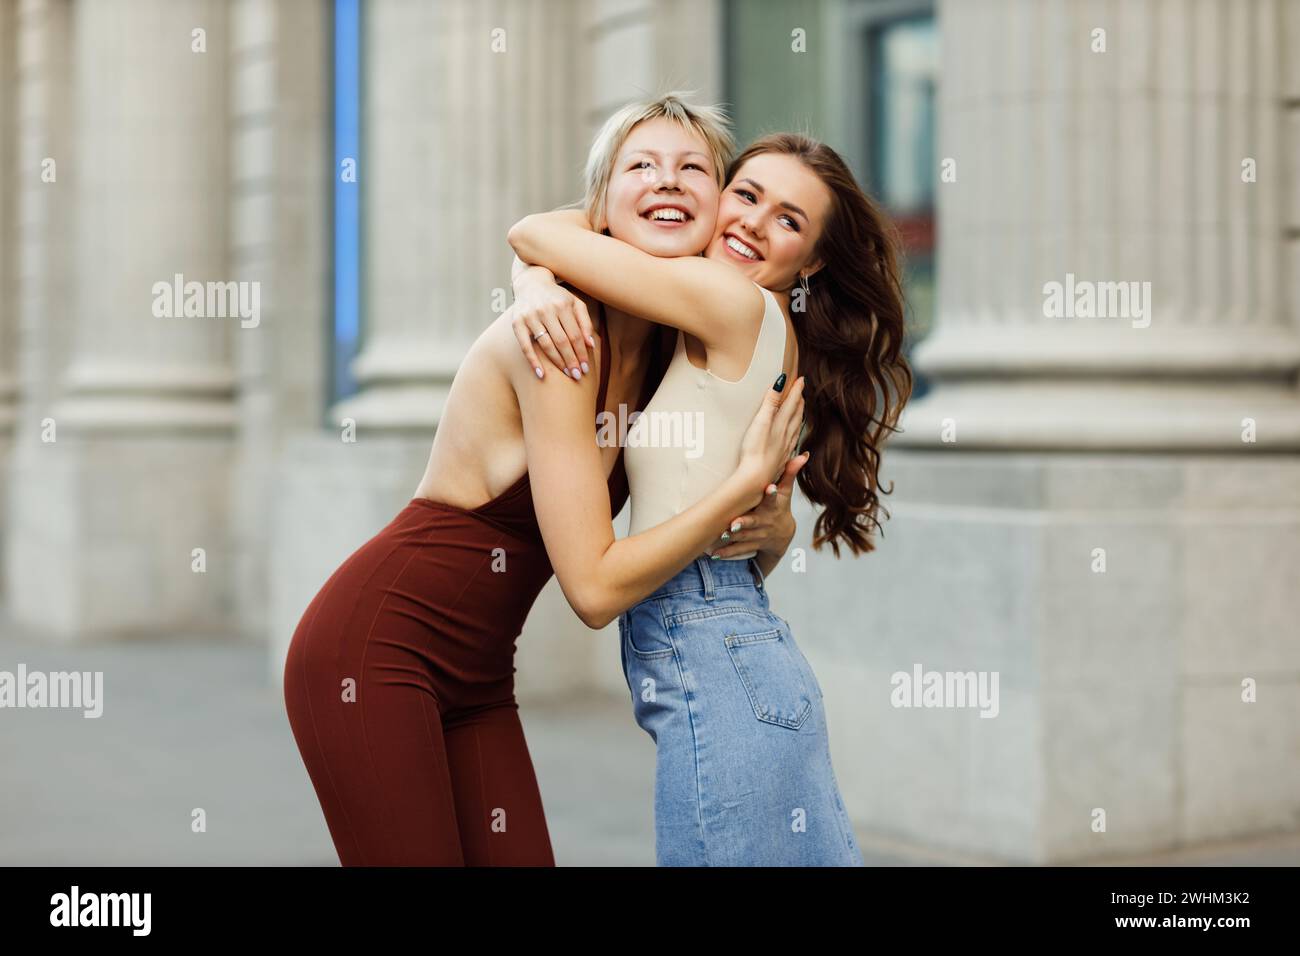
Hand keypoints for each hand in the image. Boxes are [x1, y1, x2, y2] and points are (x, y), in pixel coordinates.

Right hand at [510, 275, 594, 381]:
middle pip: (562, 341)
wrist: (531, 283)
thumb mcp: (575, 303)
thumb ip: (585, 322)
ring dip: (557, 362)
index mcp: (562, 305)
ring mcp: (530, 317)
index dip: (581, 353)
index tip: (586, 367)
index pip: (575, 335)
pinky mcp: (517, 323)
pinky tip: (541, 374)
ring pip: (546, 345)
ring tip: (566, 374)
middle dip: (571, 360)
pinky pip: (525, 346)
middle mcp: (546, 310)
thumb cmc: (557, 297)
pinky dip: (533, 361)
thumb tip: (591, 344)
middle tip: (577, 375)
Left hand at [707, 451, 807, 558]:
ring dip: (732, 539)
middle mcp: (765, 522)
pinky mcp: (750, 546)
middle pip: (754, 522)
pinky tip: (715, 554)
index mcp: (772, 506)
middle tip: (733, 523)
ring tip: (720, 536)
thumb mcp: (786, 491)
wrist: (783, 535)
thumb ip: (790, 473)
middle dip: (744, 523)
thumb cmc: (781, 507)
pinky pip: (738, 550)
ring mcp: (758, 536)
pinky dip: (727, 553)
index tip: (771, 488)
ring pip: (744, 537)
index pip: (774, 499)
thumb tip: (804, 454)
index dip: (772, 494)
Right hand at [736, 374, 804, 500]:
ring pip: (795, 429)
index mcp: (781, 425)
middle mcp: (786, 436)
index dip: (796, 390)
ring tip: (799, 409)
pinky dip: (794, 434)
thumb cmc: (754, 451)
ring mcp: (784, 449)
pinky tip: (792, 438)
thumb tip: (781, 382)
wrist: (754, 480)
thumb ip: (770, 402)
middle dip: (799, 401)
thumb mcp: (761, 421)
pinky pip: (791, 442)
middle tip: (801, 390)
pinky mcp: (779, 460)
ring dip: (798, 416)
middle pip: (796, 415)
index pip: (791, 403)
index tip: (801, 379)